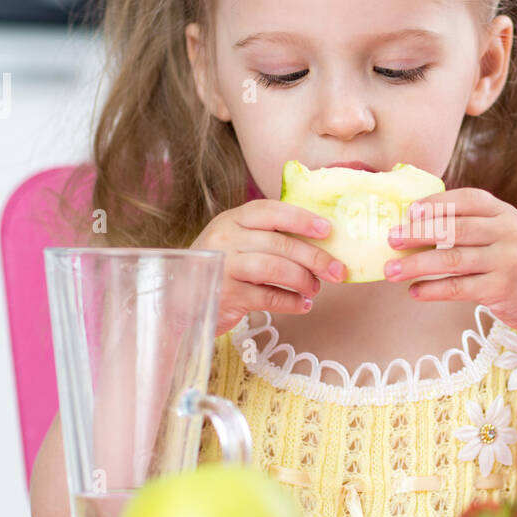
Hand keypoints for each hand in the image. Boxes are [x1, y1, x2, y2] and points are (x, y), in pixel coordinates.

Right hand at [190, 200, 346, 335]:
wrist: (179, 300)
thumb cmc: (220, 269)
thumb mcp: (235, 243)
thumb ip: (266, 237)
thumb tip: (319, 241)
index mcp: (231, 219)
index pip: (270, 210)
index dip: (302, 218)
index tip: (328, 230)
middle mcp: (226, 238)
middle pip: (280, 243)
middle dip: (316, 258)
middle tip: (337, 271)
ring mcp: (225, 266)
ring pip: (277, 268)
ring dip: (304, 280)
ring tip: (315, 289)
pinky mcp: (227, 294)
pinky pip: (269, 296)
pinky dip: (292, 302)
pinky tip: (303, 305)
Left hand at [383, 188, 516, 336]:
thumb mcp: (506, 235)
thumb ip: (475, 226)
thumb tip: (417, 224)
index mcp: (506, 214)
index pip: (466, 200)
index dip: (435, 203)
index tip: (408, 211)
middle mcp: (508, 233)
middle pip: (454, 228)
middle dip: (417, 232)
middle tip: (390, 238)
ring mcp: (506, 261)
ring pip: (451, 259)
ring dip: (416, 265)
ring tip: (390, 271)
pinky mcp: (501, 289)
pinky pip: (457, 288)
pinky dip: (432, 289)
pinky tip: (414, 291)